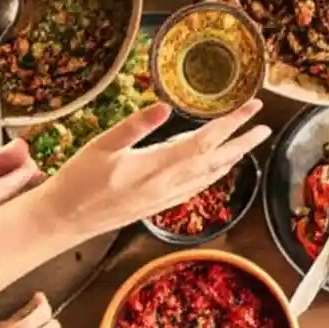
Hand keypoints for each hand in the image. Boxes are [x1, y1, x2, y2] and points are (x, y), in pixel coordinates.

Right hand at [43, 100, 270, 234]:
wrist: (65, 221)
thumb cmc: (78, 180)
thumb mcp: (103, 144)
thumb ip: (136, 125)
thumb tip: (165, 106)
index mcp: (158, 166)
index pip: (206, 141)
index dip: (232, 123)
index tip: (252, 107)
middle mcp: (169, 185)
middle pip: (217, 161)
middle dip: (242, 143)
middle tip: (263, 127)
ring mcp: (165, 198)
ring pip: (208, 177)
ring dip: (230, 158)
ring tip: (245, 144)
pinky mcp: (158, 206)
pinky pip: (195, 187)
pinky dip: (212, 174)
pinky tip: (213, 169)